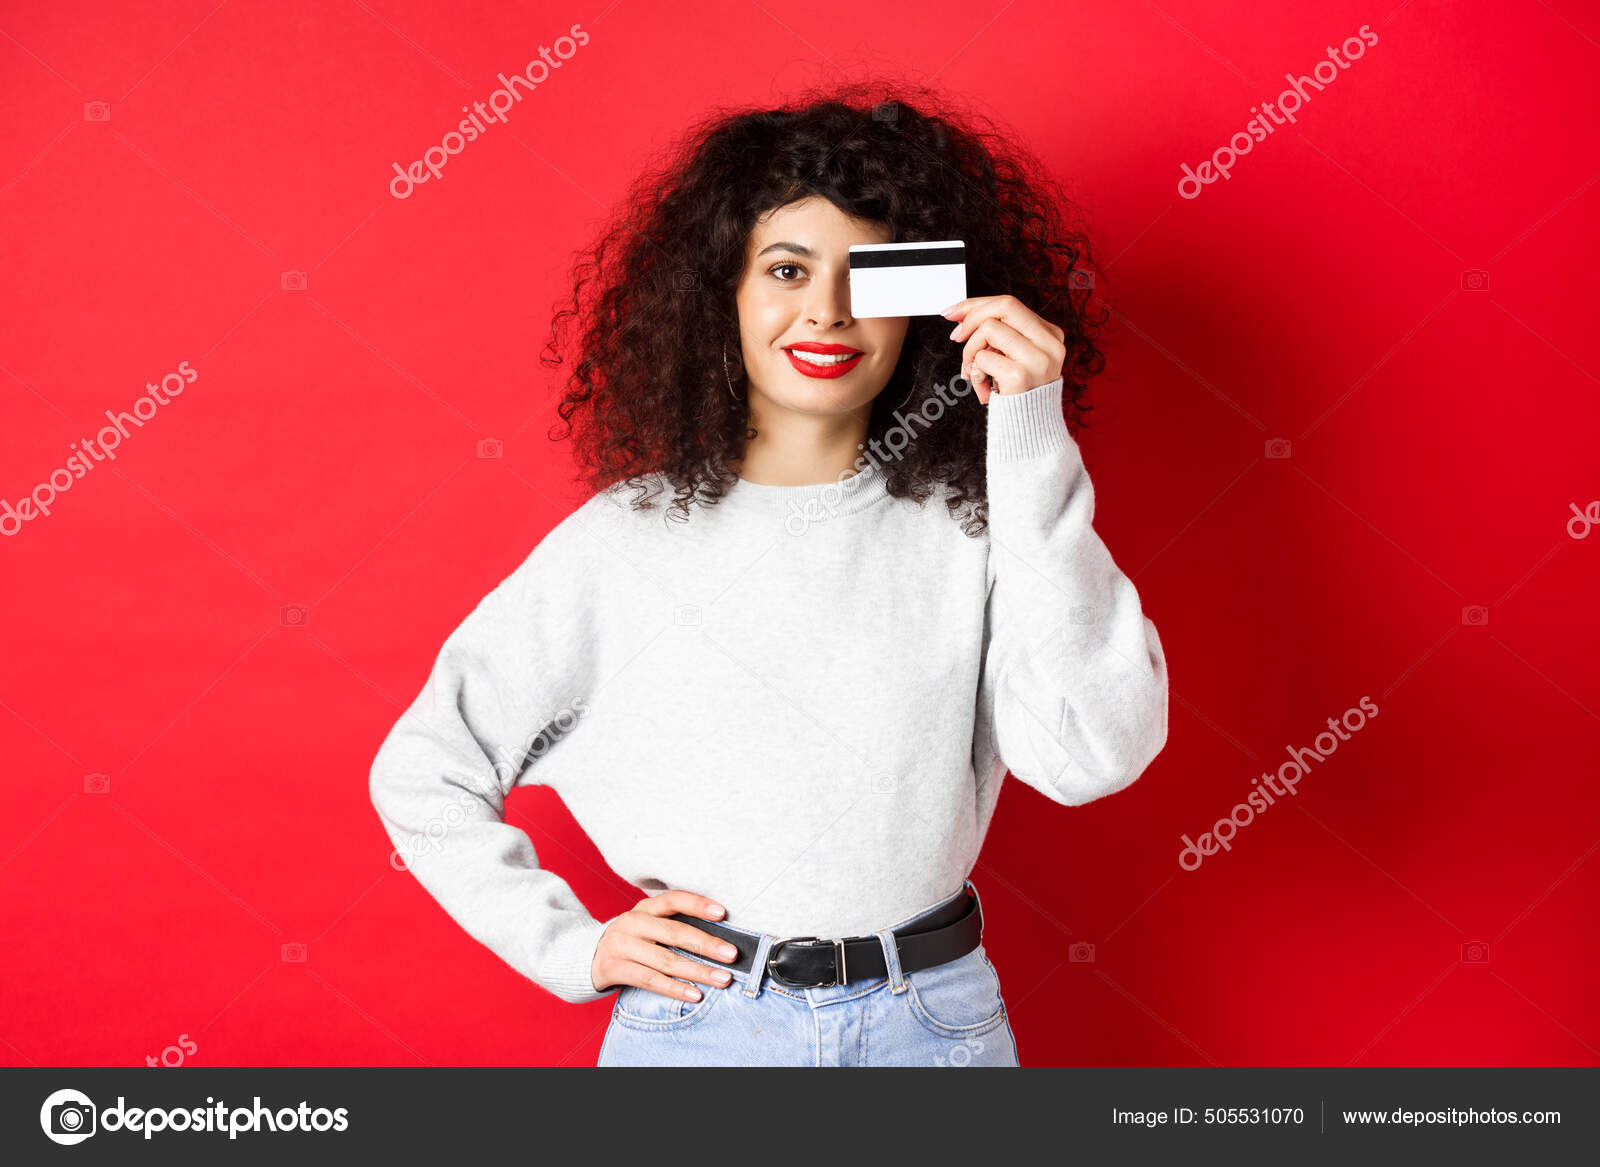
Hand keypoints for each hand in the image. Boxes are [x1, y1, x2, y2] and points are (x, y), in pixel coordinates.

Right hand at [590, 889, 740, 1001]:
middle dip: (706, 945)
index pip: (674, 900)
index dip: (698, 905)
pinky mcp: (614, 968)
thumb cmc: (633, 941)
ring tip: (722, 980)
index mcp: (645, 908)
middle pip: (674, 933)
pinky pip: (650, 980)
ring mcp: (622, 945)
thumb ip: (674, 926)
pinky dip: (675, 988)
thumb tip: (719, 939)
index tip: (723, 914)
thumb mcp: (648, 926)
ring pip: (665, 960)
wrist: (590, 957)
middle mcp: (632, 922)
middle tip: (732, 955)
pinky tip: (695, 994)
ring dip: (697, 971)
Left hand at [942, 295, 1065, 404]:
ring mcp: (1037, 358)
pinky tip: (984, 389)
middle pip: (1004, 306)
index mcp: (1051, 335)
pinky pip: (983, 357)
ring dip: (971, 351)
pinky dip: (975, 372)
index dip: (976, 305)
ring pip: (989, 329)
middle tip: (955, 337)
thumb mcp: (1014, 358)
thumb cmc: (1017, 395)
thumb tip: (958, 313)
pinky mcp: (1020, 375)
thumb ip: (998, 334)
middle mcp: (1050, 344)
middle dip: (972, 317)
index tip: (951, 313)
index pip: (1010, 304)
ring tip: (975, 374)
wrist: (1029, 434)